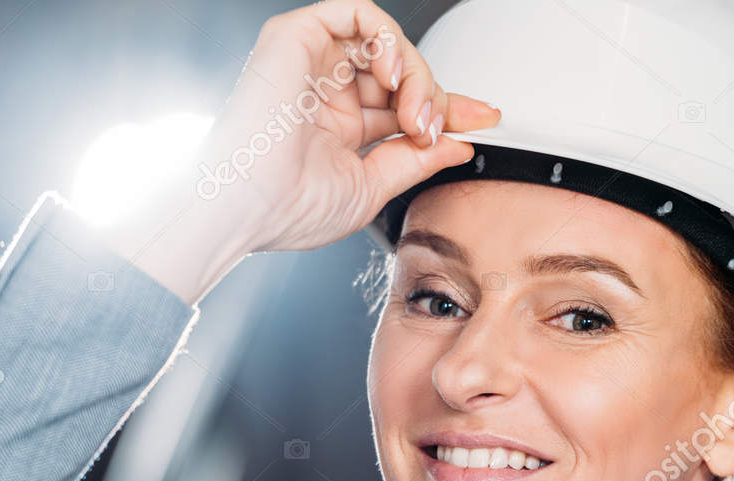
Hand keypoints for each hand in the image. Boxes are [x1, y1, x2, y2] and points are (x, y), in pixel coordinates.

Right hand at [92, 0, 499, 303]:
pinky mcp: (297, 36)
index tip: (484, 120)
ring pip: (387, 44)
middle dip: (435, 97)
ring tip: (414, 114)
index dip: (448, 108)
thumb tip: (460, 145)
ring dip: (415, 74)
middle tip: (437, 129)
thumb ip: (417, 160)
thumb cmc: (292, 207)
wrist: (249, 205)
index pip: (405, 105)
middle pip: (403, 74)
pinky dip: (387, 38)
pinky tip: (394, 75)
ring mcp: (313, 63)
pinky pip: (358, 14)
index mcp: (342, 128)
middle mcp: (328, 92)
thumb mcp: (374, 187)